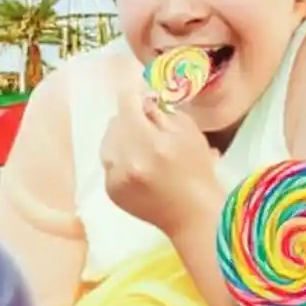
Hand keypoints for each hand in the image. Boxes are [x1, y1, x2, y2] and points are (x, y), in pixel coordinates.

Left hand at [101, 76, 220, 235]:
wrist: (192, 215)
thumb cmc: (198, 171)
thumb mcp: (189, 133)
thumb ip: (163, 112)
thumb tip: (143, 100)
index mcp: (149, 144)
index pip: (127, 102)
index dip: (135, 92)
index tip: (142, 90)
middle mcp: (126, 161)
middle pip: (115, 121)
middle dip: (130, 118)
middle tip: (148, 124)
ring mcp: (115, 178)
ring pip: (108, 142)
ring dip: (122, 137)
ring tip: (142, 145)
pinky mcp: (110, 190)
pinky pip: (108, 162)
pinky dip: (120, 158)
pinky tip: (138, 165)